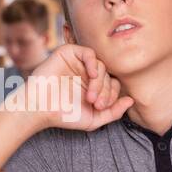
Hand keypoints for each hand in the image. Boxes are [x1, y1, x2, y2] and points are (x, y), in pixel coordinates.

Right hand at [7, 44, 132, 131]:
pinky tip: (92, 75)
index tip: (102, 107)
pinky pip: (88, 52)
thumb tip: (132, 100)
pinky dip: (93, 63)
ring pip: (101, 64)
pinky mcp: (68, 53)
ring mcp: (78, 62)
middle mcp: (87, 72)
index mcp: (93, 86)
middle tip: (96, 103)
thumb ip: (114, 112)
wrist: (40, 108)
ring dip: (100, 82)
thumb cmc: (64, 115)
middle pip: (109, 74)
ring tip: (90, 96)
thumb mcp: (94, 119)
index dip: (113, 95)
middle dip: (106, 90)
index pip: (114, 84)